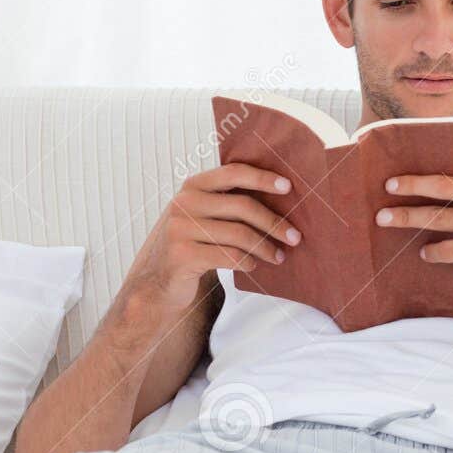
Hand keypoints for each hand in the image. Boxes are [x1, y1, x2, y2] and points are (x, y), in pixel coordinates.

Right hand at [125, 163, 301, 312]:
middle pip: (243, 206)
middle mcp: (184, 203)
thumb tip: (279, 198)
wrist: (157, 279)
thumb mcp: (203, 216)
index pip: (233, 173)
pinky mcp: (182, 255)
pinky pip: (229, 256)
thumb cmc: (192, 243)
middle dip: (274, 222)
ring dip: (266, 247)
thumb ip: (227, 202)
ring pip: (239, 234)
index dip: (262, 178)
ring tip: (279, 256)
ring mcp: (180, 228)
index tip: (288, 187)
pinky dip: (247, 262)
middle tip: (295, 237)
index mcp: (192, 186)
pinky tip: (253, 266)